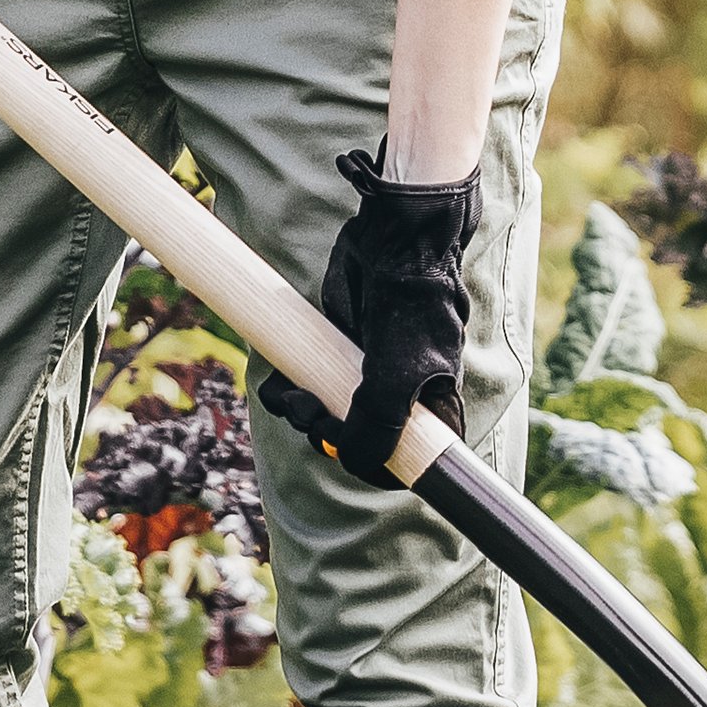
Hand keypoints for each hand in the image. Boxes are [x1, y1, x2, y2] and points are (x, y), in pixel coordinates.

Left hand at [262, 148, 479, 483]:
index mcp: (430, 410)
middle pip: (358, 443)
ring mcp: (366, 377)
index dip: (373, 467)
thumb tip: (354, 463)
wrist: (394, 239)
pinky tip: (277, 383)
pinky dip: (288, 392)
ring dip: (300, 414)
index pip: (406, 463)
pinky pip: (308, 387)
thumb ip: (379, 426)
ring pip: (327, 418)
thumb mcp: (397, 374)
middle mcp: (401, 398)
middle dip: (324, 434)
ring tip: (288, 394)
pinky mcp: (335, 354)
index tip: (346, 452)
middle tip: (308, 410)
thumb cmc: (412, 304)